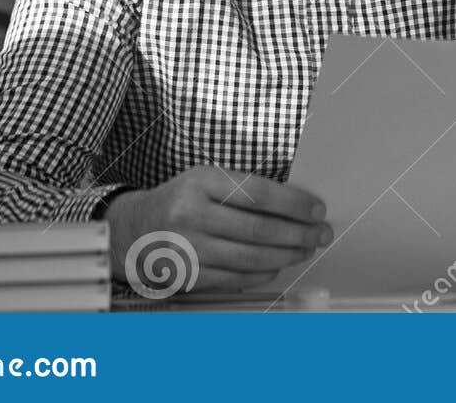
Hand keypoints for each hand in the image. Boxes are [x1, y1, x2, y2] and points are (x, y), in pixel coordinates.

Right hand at [104, 166, 332, 293]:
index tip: (317, 210)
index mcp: (201, 182)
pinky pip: (235, 278)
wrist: (134, 228)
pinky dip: (262, 273)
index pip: (258, 194)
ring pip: (249, 258)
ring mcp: (188, 249)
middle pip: (258, 230)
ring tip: (305, 250)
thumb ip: (245, 188)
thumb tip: (297, 205)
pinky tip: (278, 265)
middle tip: (321, 234)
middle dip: (298, 234)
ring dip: (286, 256)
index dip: (294, 204)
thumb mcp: (207, 178)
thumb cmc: (182, 198)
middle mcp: (191, 215)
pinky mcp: (187, 275)